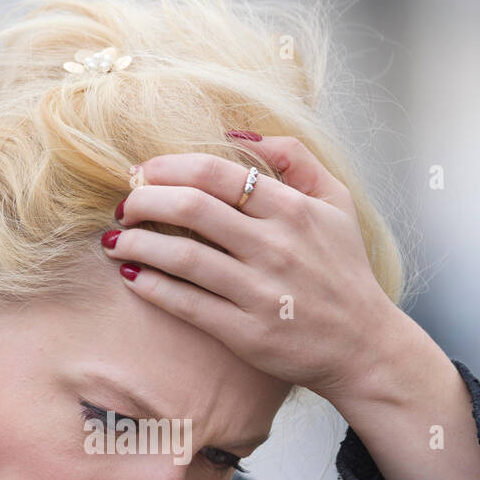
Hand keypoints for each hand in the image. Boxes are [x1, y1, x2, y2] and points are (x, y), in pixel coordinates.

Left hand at [102, 137, 402, 404]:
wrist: (362, 346)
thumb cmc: (343, 271)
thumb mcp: (335, 202)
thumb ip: (294, 158)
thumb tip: (239, 133)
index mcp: (292, 209)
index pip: (215, 173)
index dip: (168, 168)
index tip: (142, 173)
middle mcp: (274, 246)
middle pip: (190, 208)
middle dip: (143, 201)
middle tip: (124, 206)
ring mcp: (258, 291)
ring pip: (180, 256)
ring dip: (137, 244)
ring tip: (116, 241)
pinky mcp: (245, 332)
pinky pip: (185, 303)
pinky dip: (151, 286)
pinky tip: (133, 276)